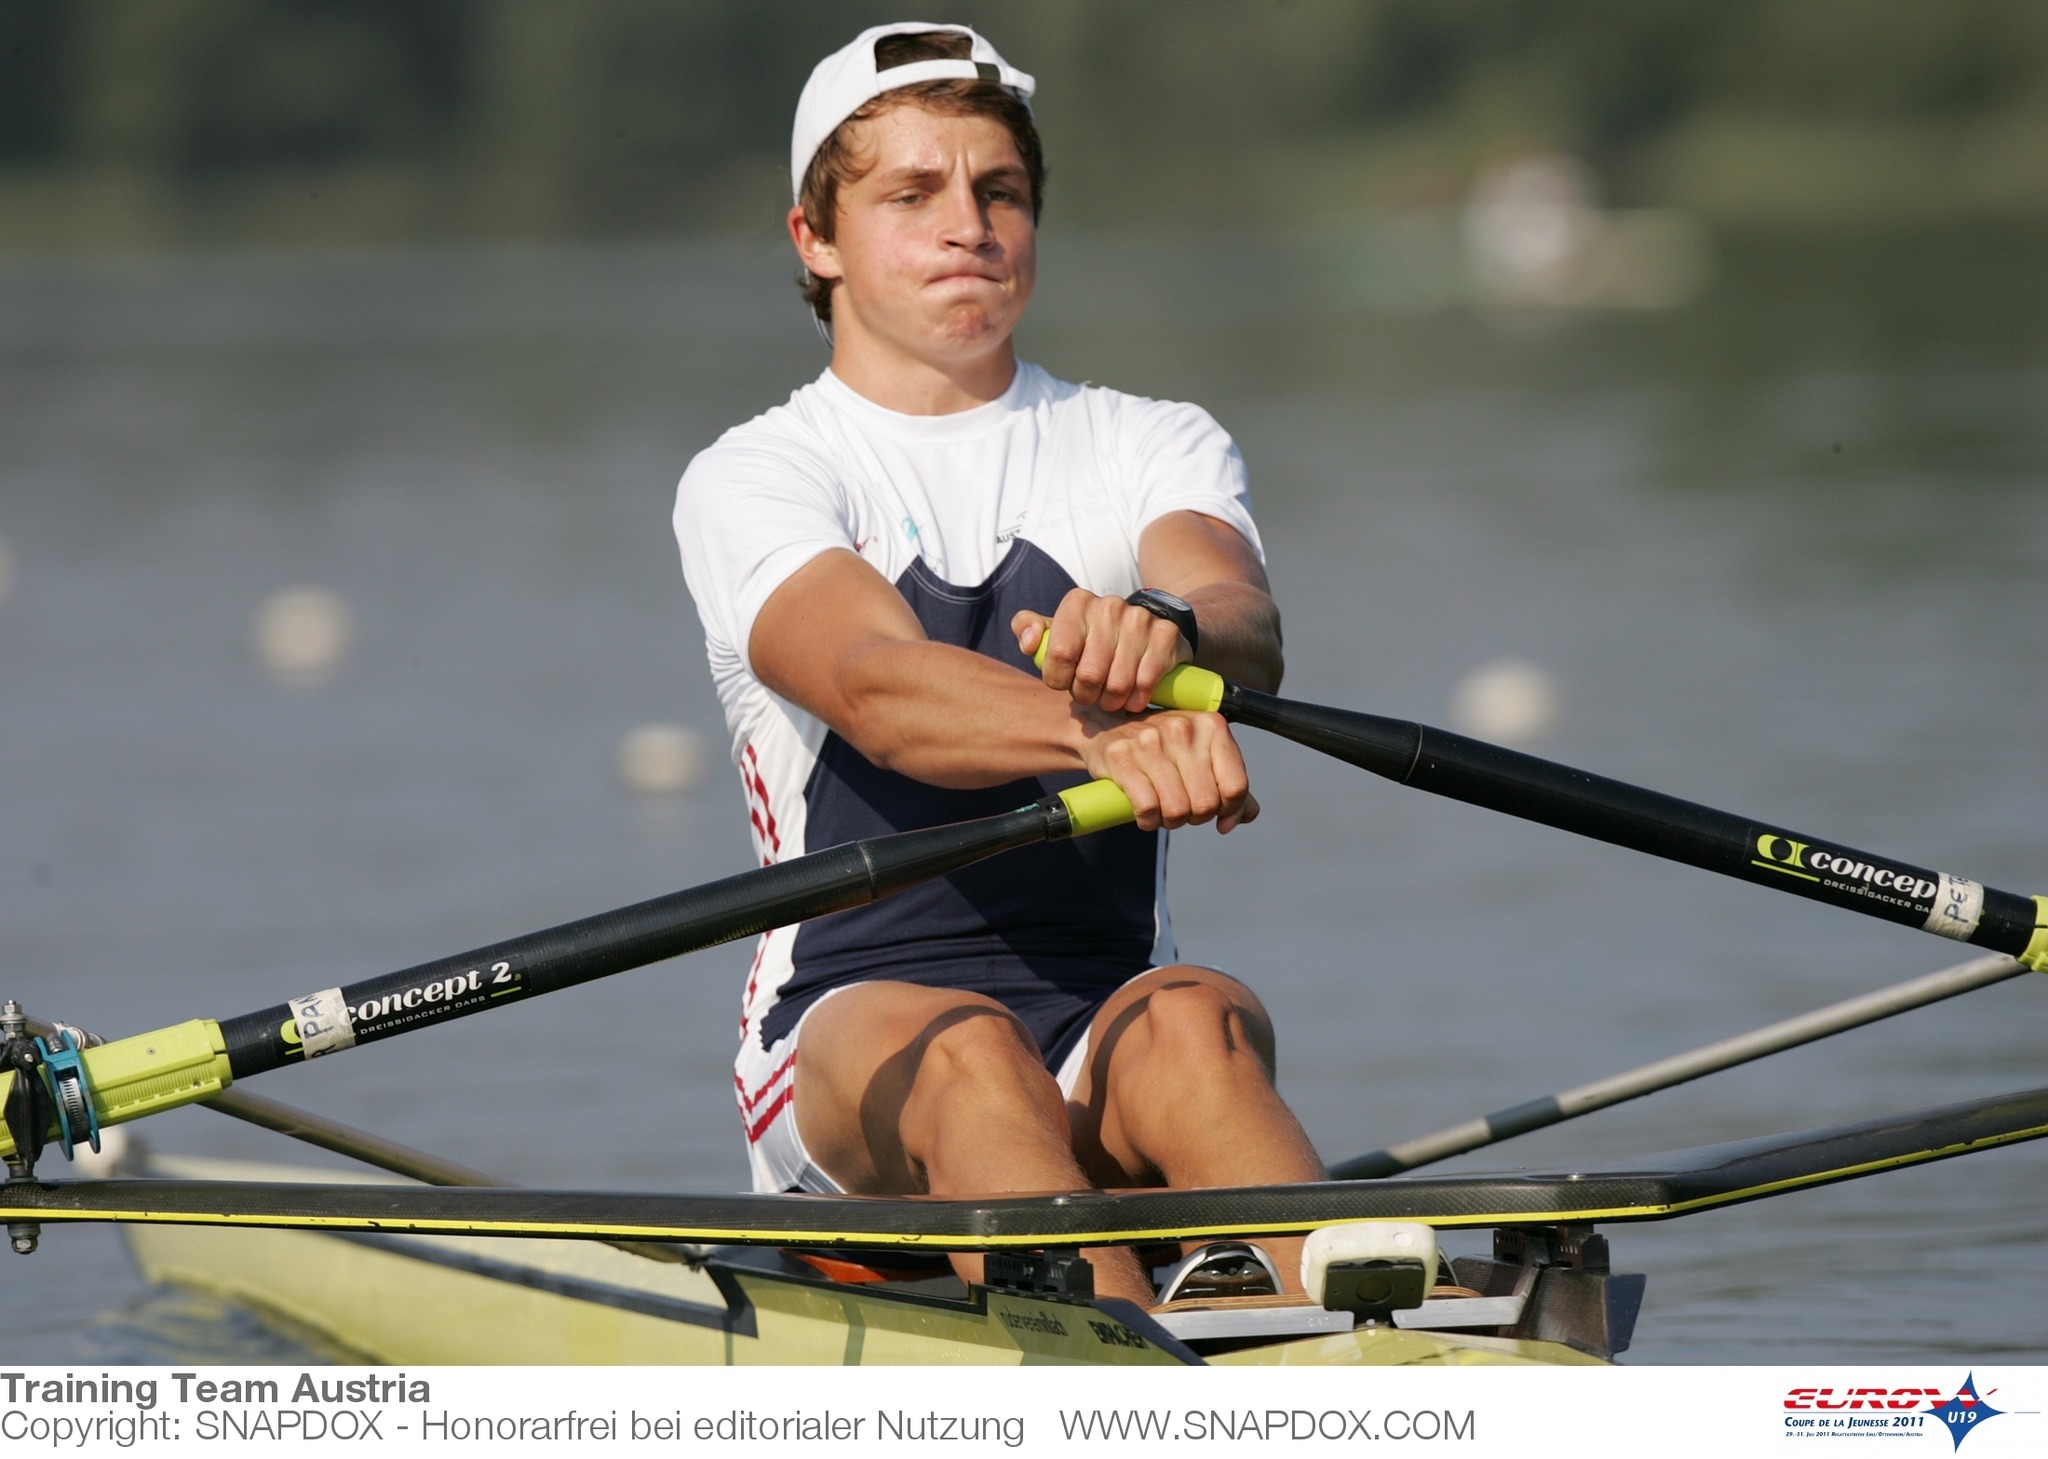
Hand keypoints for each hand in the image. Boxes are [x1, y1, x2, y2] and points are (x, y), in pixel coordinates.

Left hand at [1013, 589, 1189, 714]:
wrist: (1142, 630)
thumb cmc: (1089, 639)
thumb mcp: (1055, 632)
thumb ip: (1028, 630)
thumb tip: (1029, 642)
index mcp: (1077, 603)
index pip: (1059, 655)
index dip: (1059, 680)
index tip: (1064, 682)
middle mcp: (1109, 605)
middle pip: (1089, 675)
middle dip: (1086, 695)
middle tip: (1090, 694)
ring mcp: (1140, 619)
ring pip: (1118, 684)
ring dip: (1112, 701)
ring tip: (1110, 697)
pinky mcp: (1166, 634)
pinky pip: (1146, 683)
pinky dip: (1137, 699)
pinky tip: (1133, 696)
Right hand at [1074, 706, 1257, 833]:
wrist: (1108, 725)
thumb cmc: (1163, 746)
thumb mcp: (1201, 753)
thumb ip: (1229, 784)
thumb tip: (1234, 821)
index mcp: (1212, 725)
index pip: (1236, 786)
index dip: (1228, 810)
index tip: (1215, 812)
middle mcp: (1183, 729)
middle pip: (1206, 803)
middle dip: (1195, 817)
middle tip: (1182, 809)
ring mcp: (1150, 741)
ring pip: (1177, 810)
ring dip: (1171, 822)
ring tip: (1163, 811)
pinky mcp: (1122, 757)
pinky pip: (1147, 808)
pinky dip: (1148, 821)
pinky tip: (1146, 814)